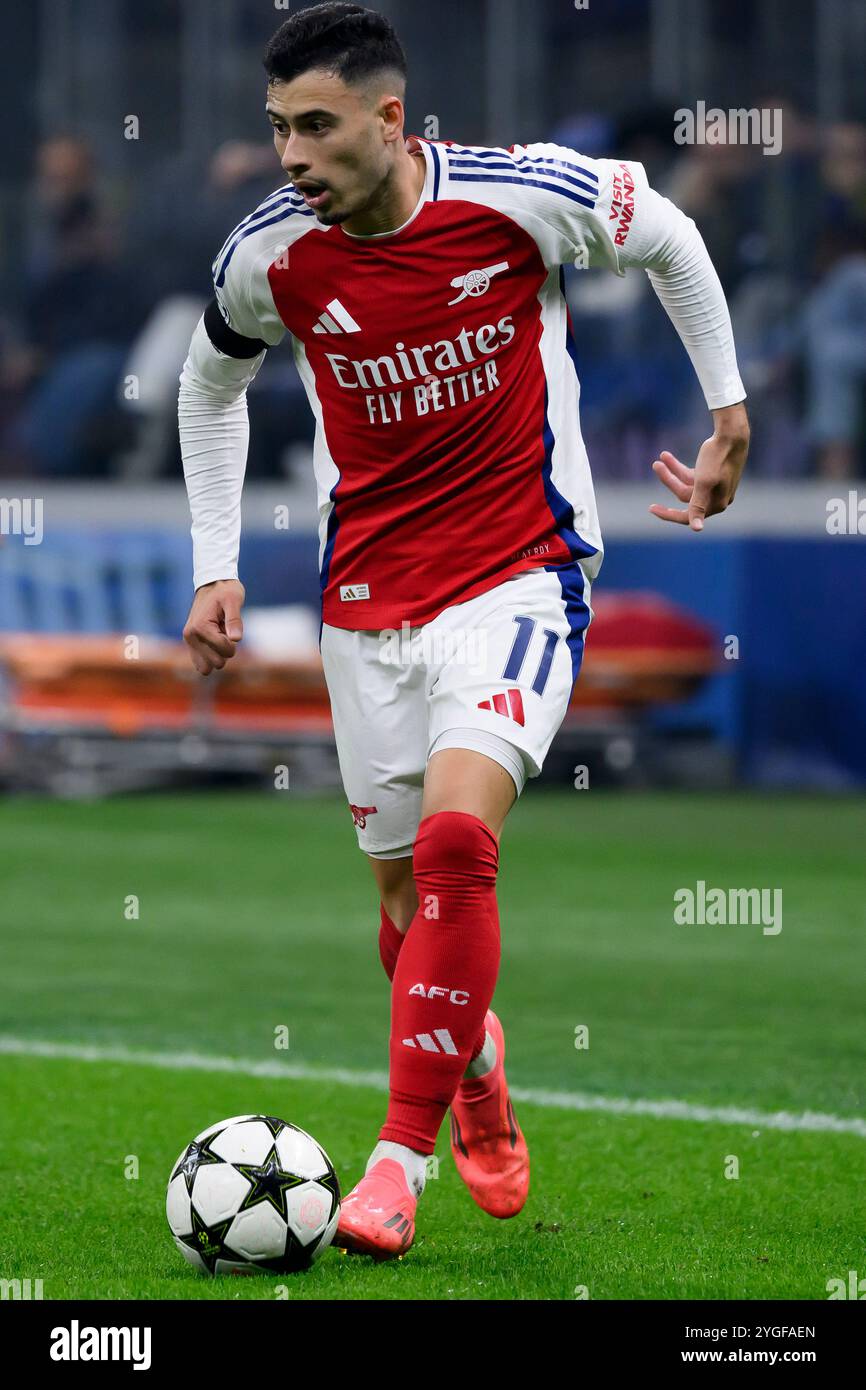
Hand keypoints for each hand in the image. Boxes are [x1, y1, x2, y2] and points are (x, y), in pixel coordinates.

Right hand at [183, 578, 244, 675]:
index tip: (229, 626)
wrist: (212, 584)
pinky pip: (200, 666)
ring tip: (218, 635)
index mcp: (200, 627)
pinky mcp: (190, 645)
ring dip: (218, 655)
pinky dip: (210, 658)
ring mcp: (188, 642)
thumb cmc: (225, 591)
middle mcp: (190, 637)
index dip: (233, 641)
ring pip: (207, 668)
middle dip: (226, 650)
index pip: (225, 650)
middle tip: (224, 630)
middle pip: (217, 663)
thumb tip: (236, 639)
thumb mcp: (234, 600)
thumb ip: (234, 620)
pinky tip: (213, 642)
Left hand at [650, 403, 749, 531]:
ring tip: (660, 458)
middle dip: (669, 480)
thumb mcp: (704, 482)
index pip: (688, 516)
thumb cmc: (718, 458)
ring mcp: (713, 487)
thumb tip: (697, 529)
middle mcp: (716, 498)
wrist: (732, 435)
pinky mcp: (710, 475)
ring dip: (672, 472)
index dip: (668, 514)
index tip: (651, 508)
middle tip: (655, 465)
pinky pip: (689, 476)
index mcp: (717, 504)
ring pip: (685, 484)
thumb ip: (697, 505)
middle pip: (685, 496)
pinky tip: (666, 457)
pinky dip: (678, 467)